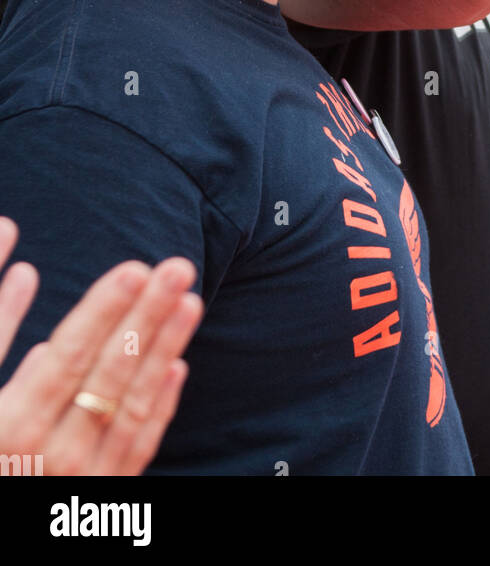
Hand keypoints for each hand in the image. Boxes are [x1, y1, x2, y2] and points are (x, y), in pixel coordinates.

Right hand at [0, 217, 202, 475]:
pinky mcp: (103, 501)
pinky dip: (160, 406)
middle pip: (108, 374)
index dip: (102, 312)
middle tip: (177, 268)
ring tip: (190, 302)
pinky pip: (138, 449)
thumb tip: (29, 291)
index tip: (134, 269)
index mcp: (7, 430)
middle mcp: (48, 458)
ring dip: (165, 348)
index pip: (66, 359)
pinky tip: (178, 366)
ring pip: (133, 406)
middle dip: (146, 315)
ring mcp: (80, 483)